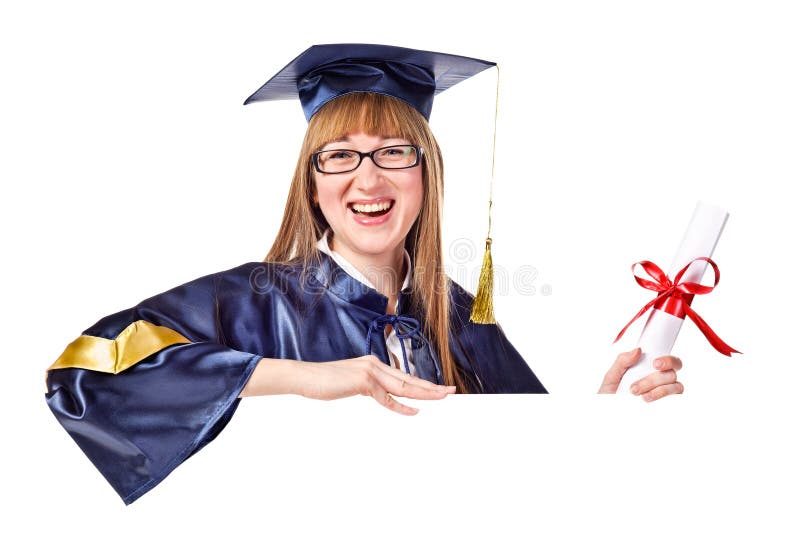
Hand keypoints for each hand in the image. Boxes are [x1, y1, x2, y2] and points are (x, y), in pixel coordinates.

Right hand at [296, 354, 455, 414]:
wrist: (305, 377)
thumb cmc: (324, 382)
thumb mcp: (350, 383)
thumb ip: (367, 386)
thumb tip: (380, 394)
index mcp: (374, 364)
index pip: (403, 376)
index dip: (422, 383)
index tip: (438, 388)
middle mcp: (375, 364)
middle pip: (409, 379)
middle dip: (431, 386)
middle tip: (451, 391)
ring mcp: (370, 371)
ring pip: (403, 385)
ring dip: (425, 393)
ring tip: (442, 396)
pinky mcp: (363, 381)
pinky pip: (387, 397)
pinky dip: (401, 406)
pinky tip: (415, 410)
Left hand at [598, 347, 684, 401]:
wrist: (610, 411)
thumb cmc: (612, 393)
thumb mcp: (612, 376)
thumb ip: (622, 361)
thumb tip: (638, 350)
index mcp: (651, 368)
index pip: (670, 360)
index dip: (668, 360)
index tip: (655, 364)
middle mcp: (662, 380)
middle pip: (672, 373)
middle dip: (655, 379)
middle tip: (635, 387)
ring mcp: (667, 393)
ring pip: (675, 386)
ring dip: (656, 391)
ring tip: (636, 396)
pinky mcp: (669, 406)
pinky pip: (675, 401)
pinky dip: (662, 399)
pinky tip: (646, 402)